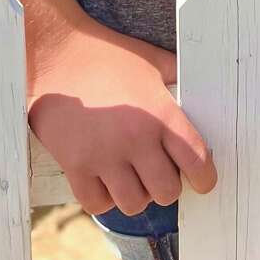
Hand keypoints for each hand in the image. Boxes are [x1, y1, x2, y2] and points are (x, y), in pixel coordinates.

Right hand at [28, 17, 217, 216]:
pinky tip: (104, 177)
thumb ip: (178, 79)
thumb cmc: (106, 54)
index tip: (201, 179)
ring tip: (131, 174)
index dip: (204, 177)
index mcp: (159, 112)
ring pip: (134, 204)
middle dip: (166, 184)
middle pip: (167, 192)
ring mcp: (103, 155)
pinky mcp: (75, 166)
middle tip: (157, 169)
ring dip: (136, 193)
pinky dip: (104, 197)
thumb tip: (202, 92)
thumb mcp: (151, 61)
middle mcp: (135, 138)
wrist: (56, 53)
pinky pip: (98, 205)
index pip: (197, 162)